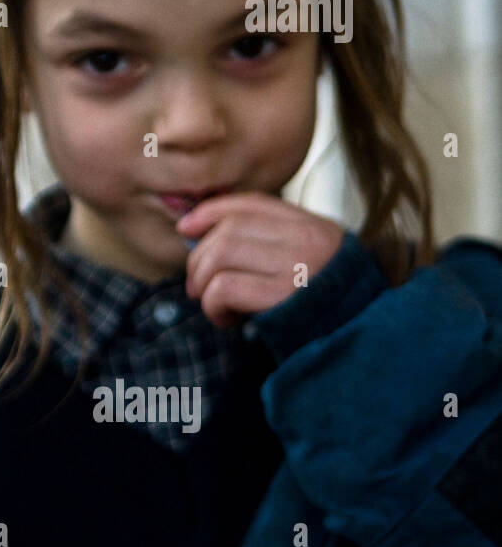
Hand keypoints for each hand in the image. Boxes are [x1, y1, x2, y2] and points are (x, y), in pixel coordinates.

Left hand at [175, 192, 344, 329]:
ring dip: (202, 283)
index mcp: (312, 226)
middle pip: (228, 230)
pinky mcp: (283, 298)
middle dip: (199, 258)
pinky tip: (226, 319)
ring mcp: (296, 267)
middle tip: (197, 284)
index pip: (251, 204)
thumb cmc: (323, 307)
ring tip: (211, 303)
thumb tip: (198, 234)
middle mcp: (306, 240)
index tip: (185, 227)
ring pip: (220, 255)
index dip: (211, 212)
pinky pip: (224, 288)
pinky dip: (213, 305)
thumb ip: (268, 244)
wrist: (361, 341)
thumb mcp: (307, 261)